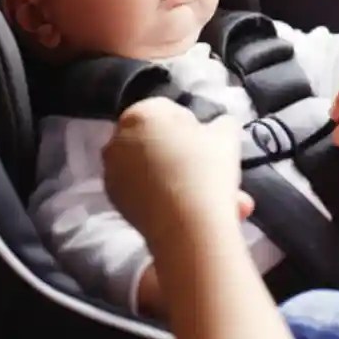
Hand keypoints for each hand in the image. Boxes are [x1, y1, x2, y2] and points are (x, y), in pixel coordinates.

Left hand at [102, 97, 246, 239]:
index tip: (208, 145)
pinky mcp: (115, 203)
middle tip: (211, 173)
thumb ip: (222, 124)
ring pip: (153, 171)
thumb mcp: (227, 135)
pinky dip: (165, 199)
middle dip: (184, 157)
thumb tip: (218, 127)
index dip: (191, 127)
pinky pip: (145, 193)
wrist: (188, 228)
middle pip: (157, 142)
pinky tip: (194, 211)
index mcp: (140, 114)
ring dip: (180, 181)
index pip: (168, 110)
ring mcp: (112, 173)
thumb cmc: (206, 169)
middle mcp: (117, 140)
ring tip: (212, 199)